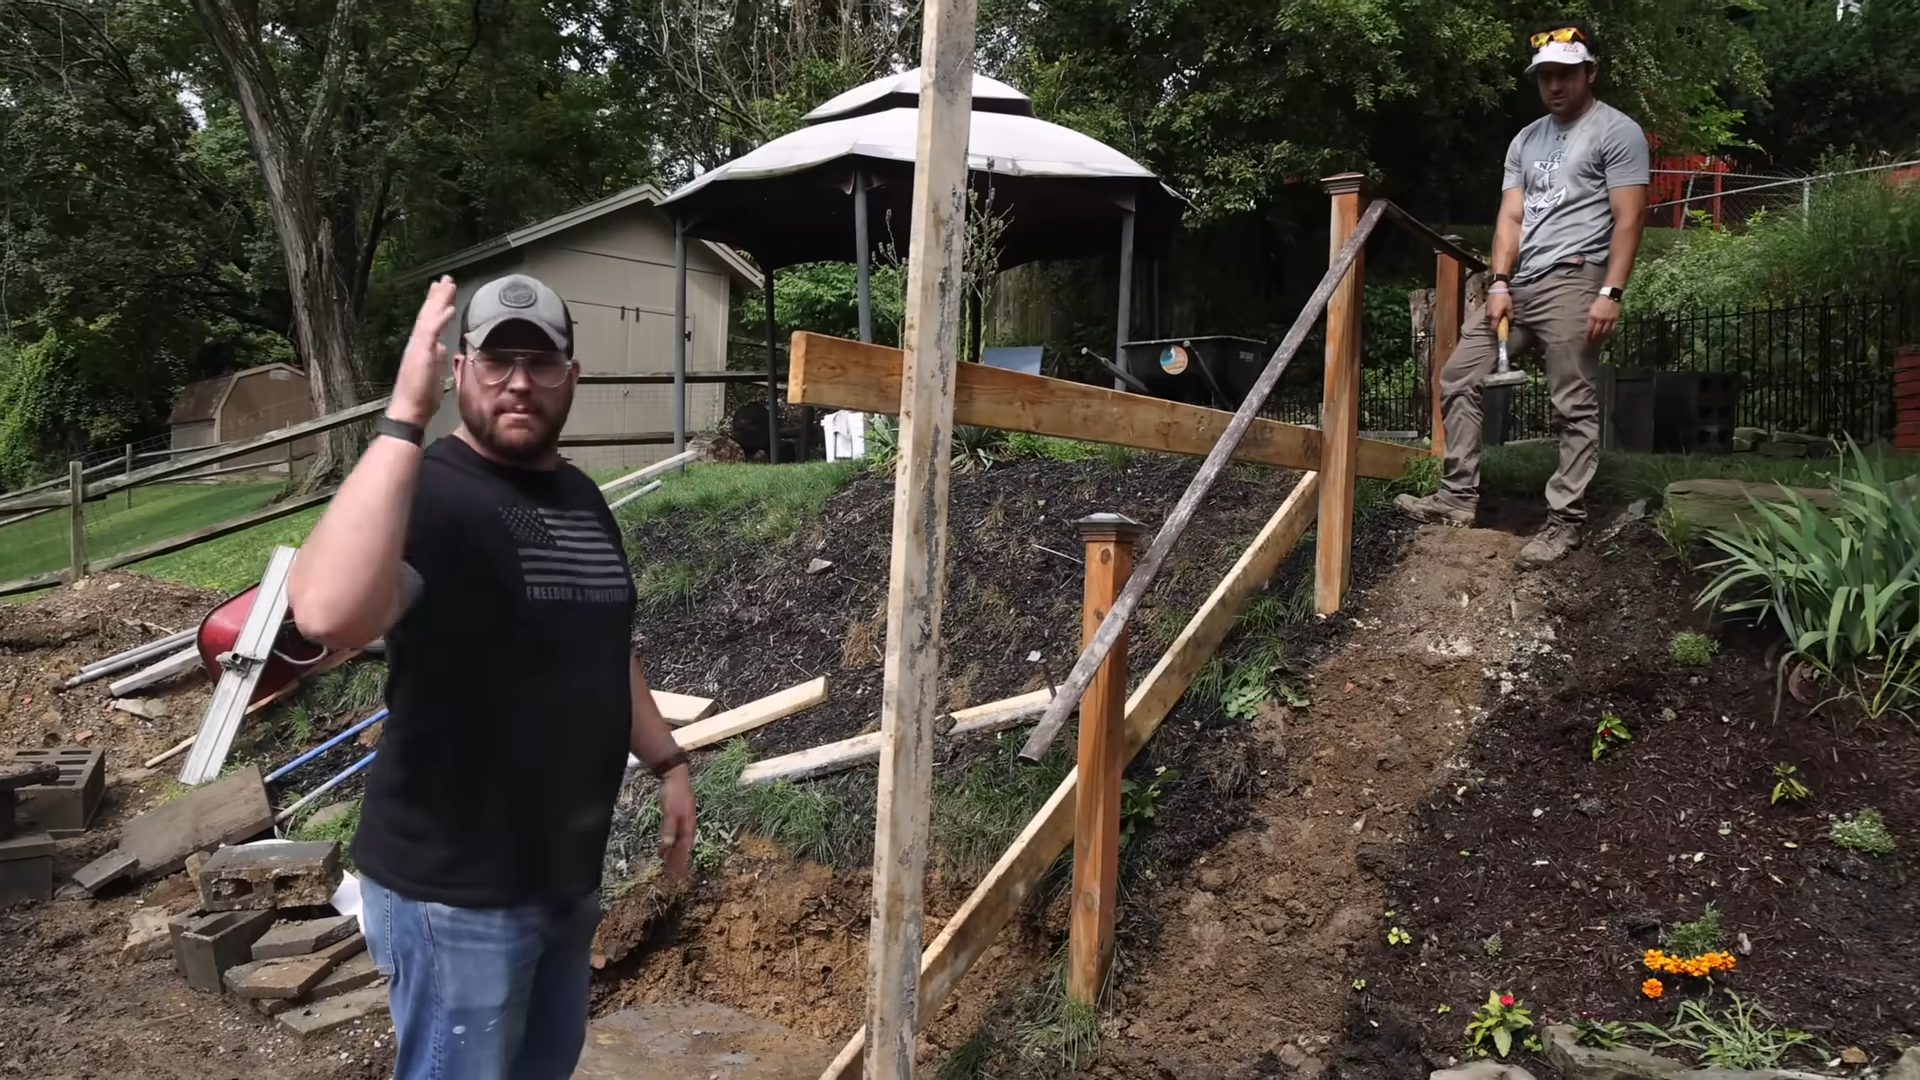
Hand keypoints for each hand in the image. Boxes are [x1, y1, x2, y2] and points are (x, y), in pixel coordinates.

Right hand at [389, 276, 456, 427]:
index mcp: (421, 347)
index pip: (429, 321)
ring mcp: (418, 346)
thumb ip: (437, 358)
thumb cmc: (420, 397)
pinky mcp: (421, 352)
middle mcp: (417, 343)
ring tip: (448, 284)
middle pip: (428, 313)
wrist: (409, 410)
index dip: (436, 305)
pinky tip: (449, 307)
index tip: (442, 291)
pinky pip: (432, 330)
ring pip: (429, 316)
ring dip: (440, 300)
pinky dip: (441, 318)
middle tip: (446, 278)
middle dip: (438, 295)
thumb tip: (443, 347)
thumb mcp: (433, 373)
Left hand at [656, 766, 695, 881]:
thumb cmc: (674, 792)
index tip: (677, 875)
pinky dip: (668, 842)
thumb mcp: (670, 810)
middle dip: (678, 860)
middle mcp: (687, 824)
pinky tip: (663, 846)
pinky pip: (673, 833)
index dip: (680, 861)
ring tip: (666, 863)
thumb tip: (669, 844)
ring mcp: (682, 819)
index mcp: (688, 824)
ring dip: (672, 852)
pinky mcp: (675, 815)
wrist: (674, 774)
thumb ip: (669, 827)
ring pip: (677, 840)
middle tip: (672, 875)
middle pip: (682, 846)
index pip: (684, 847)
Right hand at [1486, 289, 1512, 329]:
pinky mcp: (1486, 306)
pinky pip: (1489, 312)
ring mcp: (1487, 310)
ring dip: (1494, 317)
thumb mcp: (1509, 307)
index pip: (1493, 327)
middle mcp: (1490, 315)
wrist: (1496, 288)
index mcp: (1495, 316)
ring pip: (1490, 317)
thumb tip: (1510, 320)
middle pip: (1492, 323)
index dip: (1497, 330)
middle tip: (1502, 321)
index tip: (1501, 330)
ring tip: (1500, 313)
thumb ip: (1509, 315)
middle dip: (1496, 323)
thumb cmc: (1504, 298)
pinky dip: (1493, 312)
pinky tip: (1497, 308)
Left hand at [1586, 293, 1621, 342]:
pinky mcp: (1615, 319)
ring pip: (1604, 332)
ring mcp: (1608, 320)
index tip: (1586, 340)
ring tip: (1598, 342)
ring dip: (1601, 338)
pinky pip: (1612, 329)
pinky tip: (1606, 337)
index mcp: (1593, 316)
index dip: (1588, 336)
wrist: (1610, 295)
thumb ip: (1591, 318)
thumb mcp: (1591, 309)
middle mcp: (1600, 319)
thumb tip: (1589, 327)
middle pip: (1596, 332)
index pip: (1589, 329)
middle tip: (1591, 344)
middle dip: (1593, 339)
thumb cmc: (1599, 301)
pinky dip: (1609, 334)